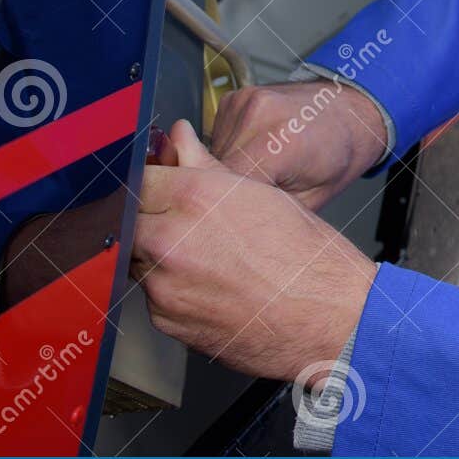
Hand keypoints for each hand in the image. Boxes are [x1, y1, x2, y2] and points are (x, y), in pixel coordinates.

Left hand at [131, 120, 377, 383]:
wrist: (328, 318)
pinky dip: (174, 289)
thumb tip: (179, 137)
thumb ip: (206, 165)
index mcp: (195, 195)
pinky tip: (213, 287)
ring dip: (159, 255)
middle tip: (184, 224)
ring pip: (139, 259)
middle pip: (129, 220)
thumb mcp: (261, 194)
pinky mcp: (165, 320)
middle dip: (150, 219)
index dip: (153, 182)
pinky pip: (155, 296)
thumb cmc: (308, 256)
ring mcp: (162, 284)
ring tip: (208, 258)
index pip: (140, 178)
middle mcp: (169, 238)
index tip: (162, 186)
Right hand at [210, 79, 388, 209]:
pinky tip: (258, 149)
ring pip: (209, 154)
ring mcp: (244, 102)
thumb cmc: (340, 152)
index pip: (224, 189)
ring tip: (263, 168)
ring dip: (225, 169)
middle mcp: (258, 116)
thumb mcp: (311, 198)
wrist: (350, 111)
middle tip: (252, 197)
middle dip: (226, 191)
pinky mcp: (235, 97)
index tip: (234, 220)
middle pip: (211, 171)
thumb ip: (267, 211)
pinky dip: (230, 148)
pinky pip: (216, 135)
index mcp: (281, 143)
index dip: (227, 210)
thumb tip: (230, 226)